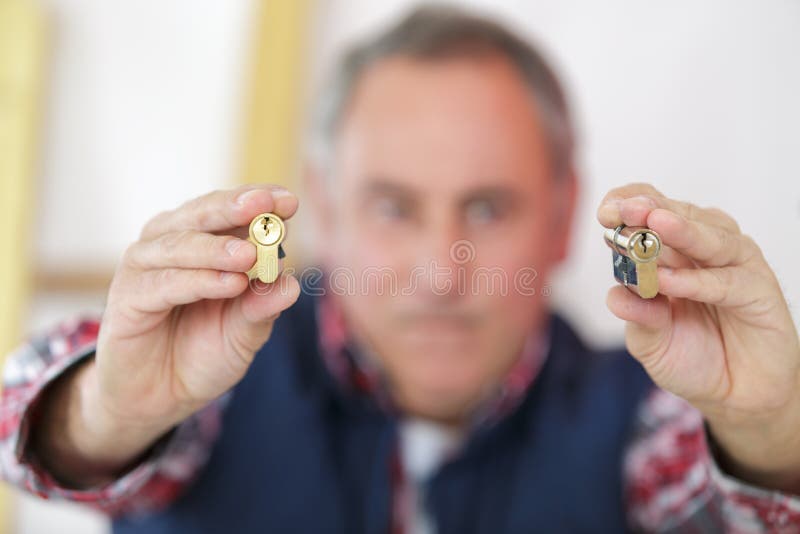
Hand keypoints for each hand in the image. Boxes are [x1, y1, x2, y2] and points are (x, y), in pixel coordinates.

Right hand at [36, 185, 300, 484]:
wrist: (159, 399)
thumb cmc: (203, 354)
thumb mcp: (245, 333)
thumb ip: (263, 308)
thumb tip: (291, 284)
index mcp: (204, 243)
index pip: (231, 211)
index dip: (259, 200)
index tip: (289, 201)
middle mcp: (171, 245)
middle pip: (201, 214)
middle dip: (235, 208)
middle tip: (265, 204)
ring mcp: (145, 268)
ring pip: (179, 245)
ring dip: (216, 247)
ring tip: (250, 255)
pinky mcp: (127, 298)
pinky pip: (164, 284)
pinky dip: (198, 280)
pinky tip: (230, 284)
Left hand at [598, 183, 799, 489]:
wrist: (734, 395)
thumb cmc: (691, 358)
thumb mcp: (650, 341)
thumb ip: (638, 316)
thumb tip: (615, 295)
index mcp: (672, 252)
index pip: (652, 212)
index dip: (629, 205)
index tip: (605, 213)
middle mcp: (704, 251)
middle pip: (679, 216)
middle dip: (649, 209)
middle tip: (626, 209)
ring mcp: (734, 266)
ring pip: (709, 238)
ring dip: (681, 230)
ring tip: (655, 224)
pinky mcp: (759, 290)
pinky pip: (727, 280)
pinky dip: (696, 280)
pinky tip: (669, 280)